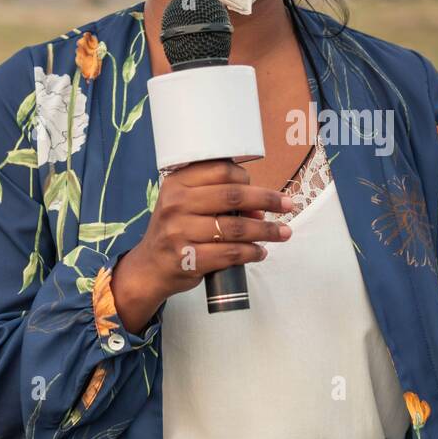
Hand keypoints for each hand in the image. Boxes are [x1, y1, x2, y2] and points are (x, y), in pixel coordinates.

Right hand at [110, 159, 294, 333]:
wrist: (149, 268)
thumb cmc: (177, 230)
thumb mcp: (186, 205)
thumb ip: (219, 200)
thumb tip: (261, 207)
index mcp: (177, 183)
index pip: (220, 170)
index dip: (248, 178)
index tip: (264, 188)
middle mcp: (176, 204)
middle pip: (233, 196)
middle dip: (266, 200)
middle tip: (288, 205)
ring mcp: (179, 232)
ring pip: (235, 227)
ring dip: (265, 230)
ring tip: (283, 233)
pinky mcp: (186, 258)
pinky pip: (229, 253)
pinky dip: (251, 252)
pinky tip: (261, 252)